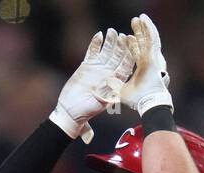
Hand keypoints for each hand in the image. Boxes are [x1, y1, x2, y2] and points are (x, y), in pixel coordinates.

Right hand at [49, 28, 133, 142]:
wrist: (71, 110)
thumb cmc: (87, 110)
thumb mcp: (102, 103)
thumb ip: (110, 95)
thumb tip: (119, 91)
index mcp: (115, 82)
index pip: (125, 67)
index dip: (128, 57)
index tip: (132, 49)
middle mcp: (108, 73)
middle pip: (117, 56)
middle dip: (121, 46)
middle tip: (123, 36)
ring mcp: (98, 68)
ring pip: (106, 51)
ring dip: (110, 42)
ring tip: (111, 31)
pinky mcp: (87, 65)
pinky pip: (92, 52)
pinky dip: (95, 44)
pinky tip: (99, 35)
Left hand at [120, 13, 172, 115]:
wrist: (146, 102)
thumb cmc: (136, 100)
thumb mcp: (120, 90)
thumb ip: (114, 85)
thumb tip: (107, 82)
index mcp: (141, 69)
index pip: (135, 53)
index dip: (132, 45)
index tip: (126, 37)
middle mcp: (148, 62)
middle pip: (142, 44)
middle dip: (138, 33)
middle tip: (134, 22)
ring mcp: (152, 58)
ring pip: (148, 39)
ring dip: (144, 28)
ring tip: (140, 17)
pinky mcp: (154, 55)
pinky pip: (152, 39)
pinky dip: (149, 29)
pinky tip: (145, 20)